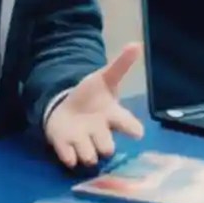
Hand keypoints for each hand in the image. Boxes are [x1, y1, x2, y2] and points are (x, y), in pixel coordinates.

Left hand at [45, 43, 145, 167]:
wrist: (68, 107)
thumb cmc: (91, 95)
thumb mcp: (105, 77)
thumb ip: (121, 65)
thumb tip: (137, 44)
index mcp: (113, 116)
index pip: (128, 125)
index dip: (133, 129)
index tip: (136, 132)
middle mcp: (100, 134)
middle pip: (108, 148)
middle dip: (104, 143)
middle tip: (97, 132)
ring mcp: (83, 143)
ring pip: (89, 157)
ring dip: (85, 150)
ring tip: (79, 137)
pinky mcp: (65, 147)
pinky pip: (69, 158)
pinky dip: (68, 155)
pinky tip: (67, 149)